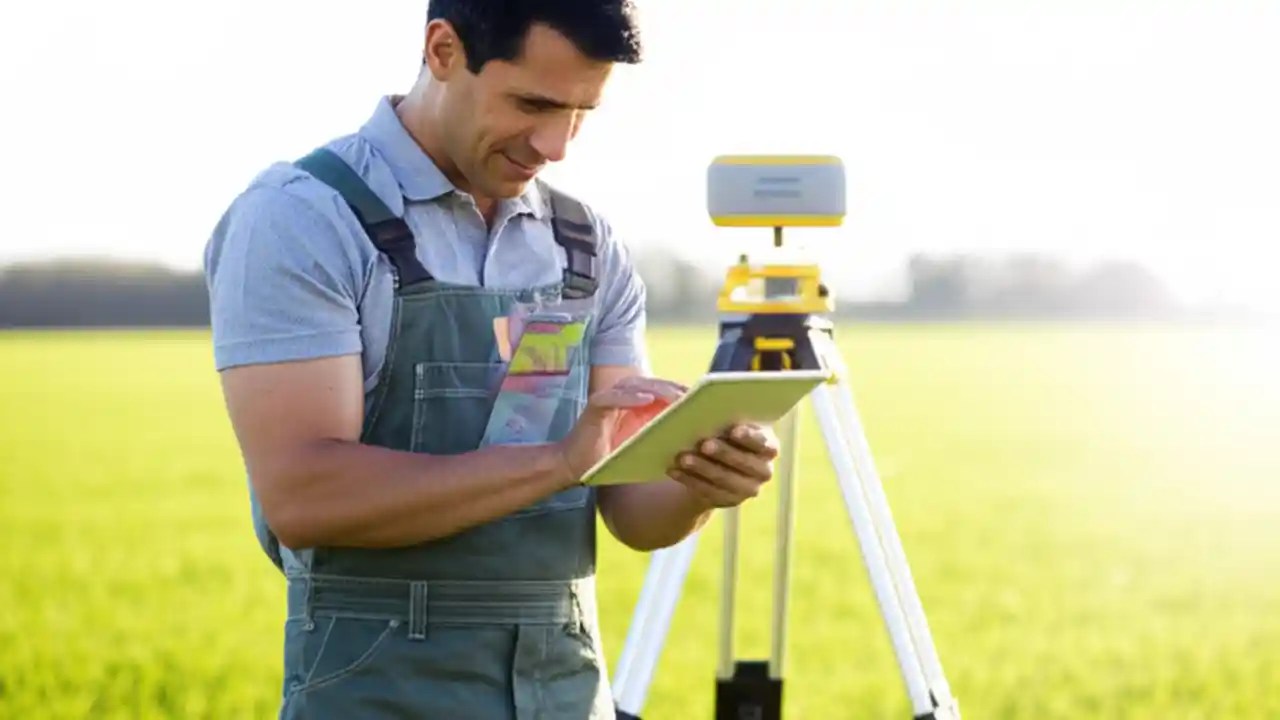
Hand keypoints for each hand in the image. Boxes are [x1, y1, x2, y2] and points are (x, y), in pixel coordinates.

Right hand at [557, 376, 686, 482]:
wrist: (575, 467)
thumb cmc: (611, 459)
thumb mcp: (642, 446)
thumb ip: (661, 436)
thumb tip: (694, 438)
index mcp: (635, 403)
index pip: (662, 390)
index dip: (682, 392)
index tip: (704, 398)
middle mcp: (623, 396)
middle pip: (652, 384)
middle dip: (674, 388)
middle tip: (695, 396)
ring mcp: (608, 398)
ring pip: (635, 385)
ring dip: (657, 389)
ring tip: (676, 397)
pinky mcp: (595, 407)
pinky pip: (613, 397)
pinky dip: (629, 397)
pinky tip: (646, 400)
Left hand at [668, 423, 779, 508]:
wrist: (720, 460)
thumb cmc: (725, 431)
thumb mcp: (728, 422)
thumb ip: (723, 414)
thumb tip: (701, 405)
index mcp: (768, 446)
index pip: (765, 443)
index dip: (751, 438)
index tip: (734, 430)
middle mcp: (763, 470)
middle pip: (746, 464)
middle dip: (724, 453)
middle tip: (704, 444)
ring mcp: (747, 489)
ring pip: (725, 480)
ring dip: (703, 468)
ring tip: (683, 457)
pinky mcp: (728, 500)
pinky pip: (708, 492)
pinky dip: (689, 480)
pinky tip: (674, 469)